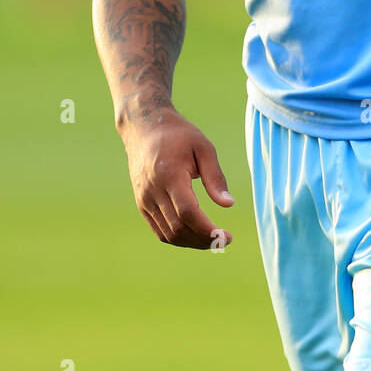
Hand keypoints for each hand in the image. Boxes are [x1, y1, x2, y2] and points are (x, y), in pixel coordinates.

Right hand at [120, 109, 234, 248]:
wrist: (145, 128)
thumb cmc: (179, 135)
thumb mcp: (204, 148)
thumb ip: (216, 177)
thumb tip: (228, 205)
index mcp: (169, 175)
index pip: (187, 213)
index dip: (208, 230)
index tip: (227, 236)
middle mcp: (153, 191)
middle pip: (178, 228)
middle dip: (204, 240)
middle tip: (225, 240)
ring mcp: (144, 200)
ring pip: (168, 234)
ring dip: (192, 242)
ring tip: (213, 239)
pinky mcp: (142, 204)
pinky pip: (160, 230)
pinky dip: (179, 238)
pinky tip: (196, 234)